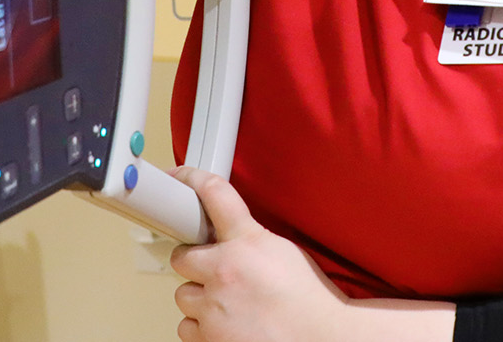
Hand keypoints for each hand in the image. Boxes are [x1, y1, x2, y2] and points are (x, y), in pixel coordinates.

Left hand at [168, 167, 347, 341]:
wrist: (322, 339)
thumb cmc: (312, 302)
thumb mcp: (286, 252)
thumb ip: (252, 240)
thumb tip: (231, 236)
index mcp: (248, 242)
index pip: (213, 195)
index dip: (193, 179)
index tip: (180, 177)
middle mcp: (225, 270)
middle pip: (182, 256)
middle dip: (196, 263)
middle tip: (215, 272)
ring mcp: (213, 306)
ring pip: (183, 294)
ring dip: (200, 298)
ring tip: (228, 305)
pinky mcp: (208, 337)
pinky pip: (187, 326)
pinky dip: (202, 327)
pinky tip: (226, 325)